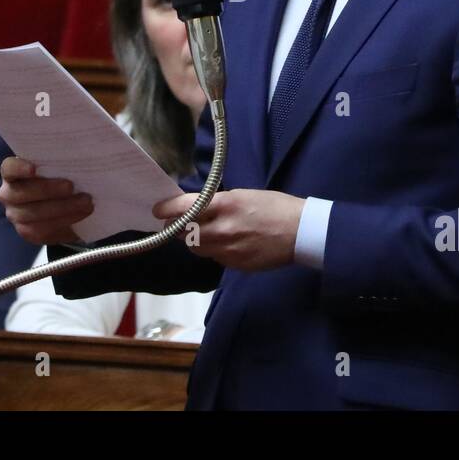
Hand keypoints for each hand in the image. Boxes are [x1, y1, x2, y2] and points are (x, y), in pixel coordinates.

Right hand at [0, 156, 93, 244]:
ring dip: (63, 208)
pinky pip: (43, 229)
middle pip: (23, 193)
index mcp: (12, 173)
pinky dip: (65, 221)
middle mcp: (8, 194)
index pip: (9, 169)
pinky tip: (82, 214)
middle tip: (71, 186)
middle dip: (48, 190)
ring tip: (86, 202)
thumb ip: (59, 160)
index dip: (19, 168)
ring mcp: (15, 214)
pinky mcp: (27, 231)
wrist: (63, 206)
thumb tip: (77, 147)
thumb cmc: (59, 177)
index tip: (33, 169)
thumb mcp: (58, 167)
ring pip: (34, 214)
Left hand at [154, 189, 304, 271]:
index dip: (166, 210)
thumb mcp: (242, 195)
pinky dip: (213, 250)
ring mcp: (228, 250)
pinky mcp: (235, 265)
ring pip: (195, 248)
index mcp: (225, 205)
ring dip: (193, 240)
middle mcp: (222, 229)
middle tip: (178, 221)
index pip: (184, 208)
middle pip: (184, 232)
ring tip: (204, 231)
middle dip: (178, 226)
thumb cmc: (274, 207)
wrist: (300, 232)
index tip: (158, 210)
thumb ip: (215, 202)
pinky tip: (227, 242)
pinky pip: (213, 257)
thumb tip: (193, 207)